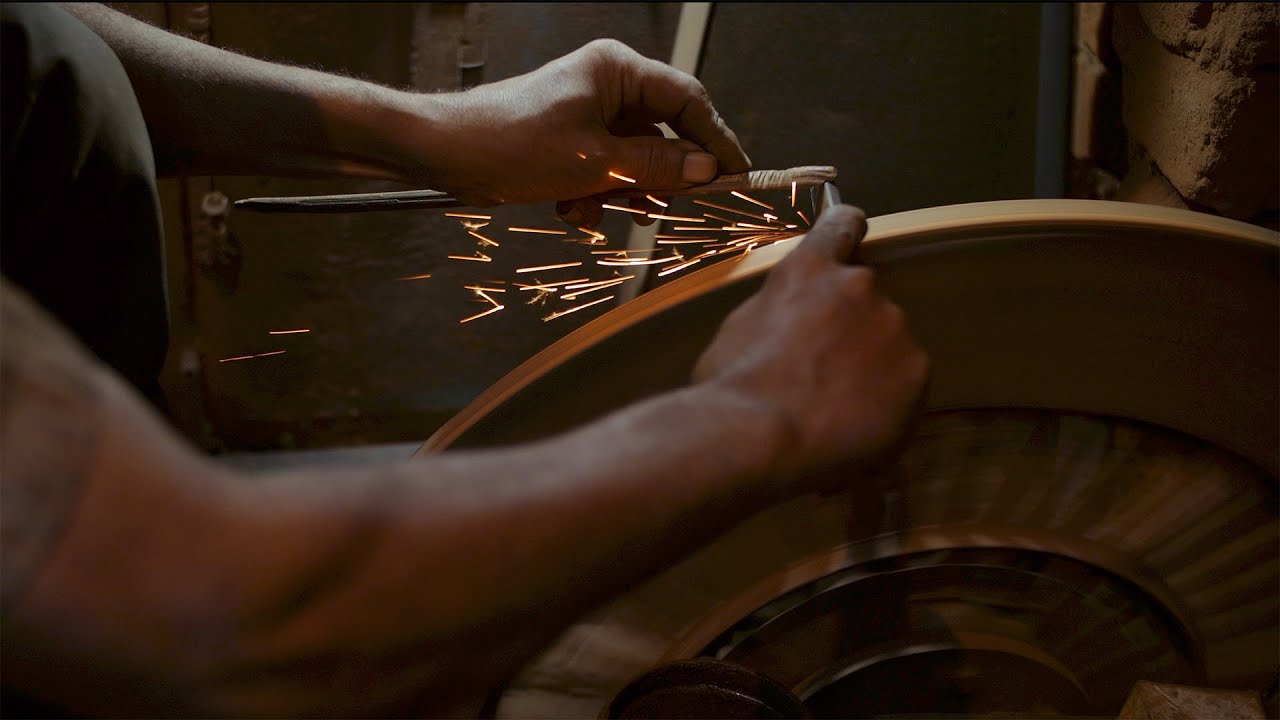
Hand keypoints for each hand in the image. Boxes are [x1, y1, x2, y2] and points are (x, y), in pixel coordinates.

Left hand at [423, 39, 750, 225]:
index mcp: (618, 72)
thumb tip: (706, 170)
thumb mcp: (596, 162)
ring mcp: (588, 114)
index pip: (689, 100)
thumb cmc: (512, 143)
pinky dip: (595, 196)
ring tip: (603, 211)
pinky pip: (604, 171)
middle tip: (658, 207)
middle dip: (659, 177)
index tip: (735, 176)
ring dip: (623, 193)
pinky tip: (572, 209)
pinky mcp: (570, 142)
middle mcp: (608, 87)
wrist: (446, 155)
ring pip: (633, 161)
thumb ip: (657, 166)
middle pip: (663, 134)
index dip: (715, 141)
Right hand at [693, 205, 928, 492]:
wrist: (760, 435)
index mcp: (809, 269)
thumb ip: (778, 310)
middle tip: (822, 371)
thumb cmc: (732, 384)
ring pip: (888, 344)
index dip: (847, 234)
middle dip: (849, 329)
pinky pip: (904, 386)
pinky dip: (886, 403)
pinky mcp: (916, 372)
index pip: (842, 225)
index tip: (852, 243)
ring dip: (870, 367)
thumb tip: (789, 323)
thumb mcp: (740, 328)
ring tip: (836, 409)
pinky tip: (855, 427)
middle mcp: (859, 285)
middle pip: (865, 300)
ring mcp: (892, 327)